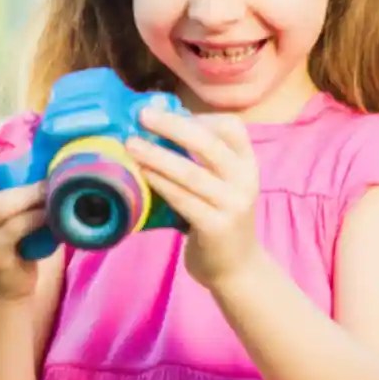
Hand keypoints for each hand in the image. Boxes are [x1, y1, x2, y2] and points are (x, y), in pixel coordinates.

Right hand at [0, 120, 48, 301]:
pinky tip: (53, 217)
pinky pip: (14, 229)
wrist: (13, 283)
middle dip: (8, 168)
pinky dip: (37, 219)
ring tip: (53, 191)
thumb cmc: (23, 230)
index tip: (10, 127)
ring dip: (31, 195)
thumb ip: (27, 171)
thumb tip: (60, 131)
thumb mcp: (18, 197)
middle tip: (38, 165)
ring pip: (0, 205)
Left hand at [126, 107, 264, 290]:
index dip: (199, 116)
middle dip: (173, 126)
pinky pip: (183, 199)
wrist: (237, 268)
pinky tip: (142, 173)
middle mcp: (245, 180)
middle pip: (208, 144)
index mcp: (247, 163)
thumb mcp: (219, 183)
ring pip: (191, 173)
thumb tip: (157, 117)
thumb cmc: (218, 216)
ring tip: (131, 144)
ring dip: (157, 156)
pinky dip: (160, 183)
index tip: (166, 111)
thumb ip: (197, 156)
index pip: (231, 127)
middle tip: (143, 116)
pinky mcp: (216, 227)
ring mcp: (233, 204)